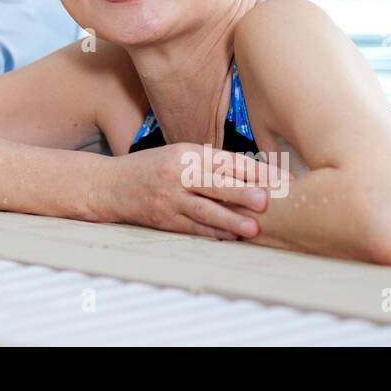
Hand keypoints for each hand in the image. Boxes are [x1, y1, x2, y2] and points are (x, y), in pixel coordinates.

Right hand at [106, 142, 290, 240]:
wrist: (110, 185)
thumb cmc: (151, 168)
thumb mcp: (178, 155)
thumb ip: (210, 164)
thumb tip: (253, 177)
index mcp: (186, 152)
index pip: (226, 161)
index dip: (256, 171)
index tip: (281, 180)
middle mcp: (178, 173)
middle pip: (215, 183)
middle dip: (242, 192)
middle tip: (266, 201)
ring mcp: (169, 198)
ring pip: (205, 210)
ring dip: (231, 219)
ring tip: (253, 228)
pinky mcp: (163, 219)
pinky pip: (192, 227)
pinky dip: (214, 233)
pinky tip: (231, 237)